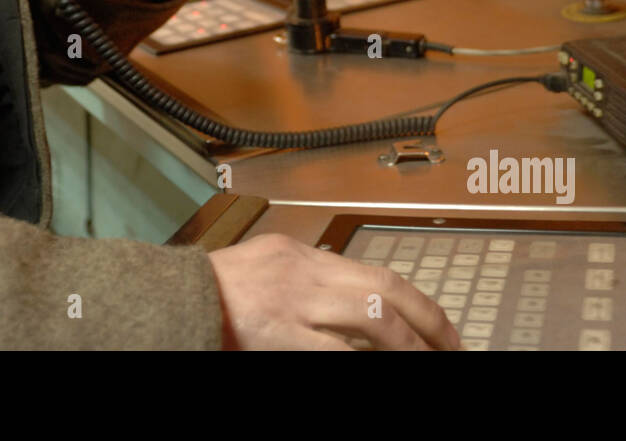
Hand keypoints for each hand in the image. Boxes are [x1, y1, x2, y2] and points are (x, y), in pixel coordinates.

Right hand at [207, 234, 461, 349]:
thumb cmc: (213, 291)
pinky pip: (336, 353)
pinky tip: (380, 370)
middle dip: (428, 321)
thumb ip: (306, 279)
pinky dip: (364, 362)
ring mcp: (295, 304)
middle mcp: (306, 273)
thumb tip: (347, 297)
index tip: (439, 326)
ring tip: (428, 362)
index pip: (376, 273)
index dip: (417, 301)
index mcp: (304, 255)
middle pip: (387, 290)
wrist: (172, 299)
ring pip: (372, 319)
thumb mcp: (267, 266)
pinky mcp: (281, 335)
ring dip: (409, 346)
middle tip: (453, 348)